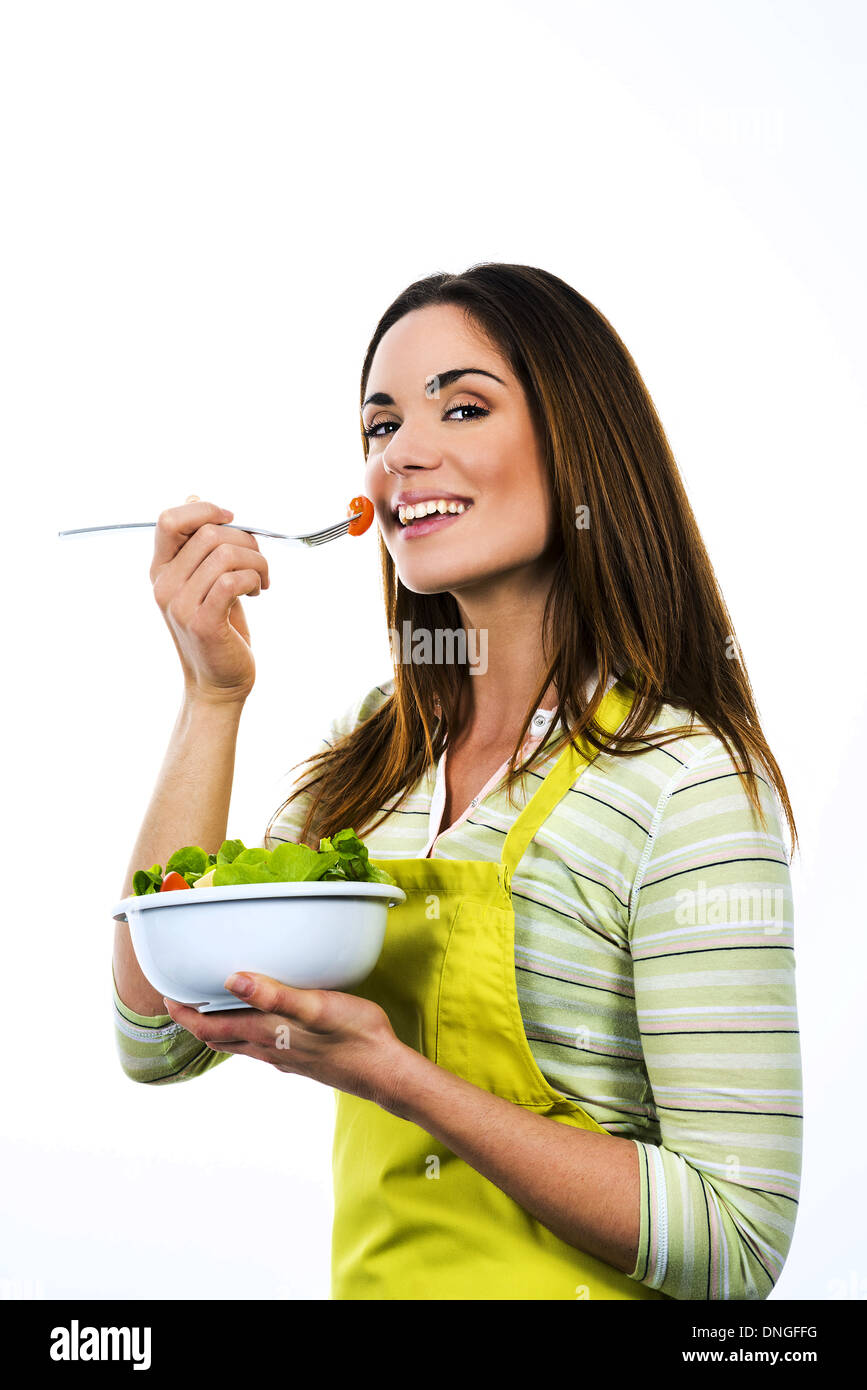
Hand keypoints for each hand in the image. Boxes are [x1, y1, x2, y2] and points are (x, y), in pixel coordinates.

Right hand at [150, 493, 270, 704]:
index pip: (170, 520)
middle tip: (259, 564)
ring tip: (261, 582)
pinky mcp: (203, 622)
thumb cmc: (219, 628)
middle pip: (208, 532)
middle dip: (246, 541)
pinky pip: (232, 580)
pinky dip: (254, 580)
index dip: (205, 510)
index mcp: (161, 570)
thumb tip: (194, 497)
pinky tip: (257, 592)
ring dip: (256, 563)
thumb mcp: (205, 581)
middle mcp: (164, 585)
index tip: (233, 521)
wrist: (218, 682)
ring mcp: (180, 605)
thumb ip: (198, 544)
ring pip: (224, 554)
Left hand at [162, 973, 408, 1111]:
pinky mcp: (299, 1059)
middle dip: (196, 1020)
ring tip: (214, 1005)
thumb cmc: (354, 1035)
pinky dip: (246, 1031)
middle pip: (218, 1037)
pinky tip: (260, 1020)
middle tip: (183, 998)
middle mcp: (267, 1048)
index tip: (166, 995)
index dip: (184, 1013)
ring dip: (220, 1026)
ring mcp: (283, 1057)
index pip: (209, 1026)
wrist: (383, 1071)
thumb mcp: (316, 1007)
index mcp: (265, 1033)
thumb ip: (274, 994)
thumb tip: (232, 978)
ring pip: (239, 1043)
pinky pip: (260, 1046)